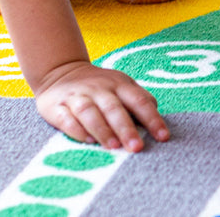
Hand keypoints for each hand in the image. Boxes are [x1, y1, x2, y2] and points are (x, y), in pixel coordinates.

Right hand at [34, 61, 170, 151]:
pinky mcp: (56, 106)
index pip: (139, 101)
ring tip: (113, 147)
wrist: (60, 72)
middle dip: (126, 128)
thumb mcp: (122, 86)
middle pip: (114, 108)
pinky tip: (87, 140)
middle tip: (136, 147)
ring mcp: (77, 96)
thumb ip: (140, 101)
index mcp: (119, 84)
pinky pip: (66, 118)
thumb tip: (158, 121)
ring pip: (89, 112)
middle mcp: (98, 89)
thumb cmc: (100, 87)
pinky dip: (76, 130)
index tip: (163, 137)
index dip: (152, 119)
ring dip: (102, 129)